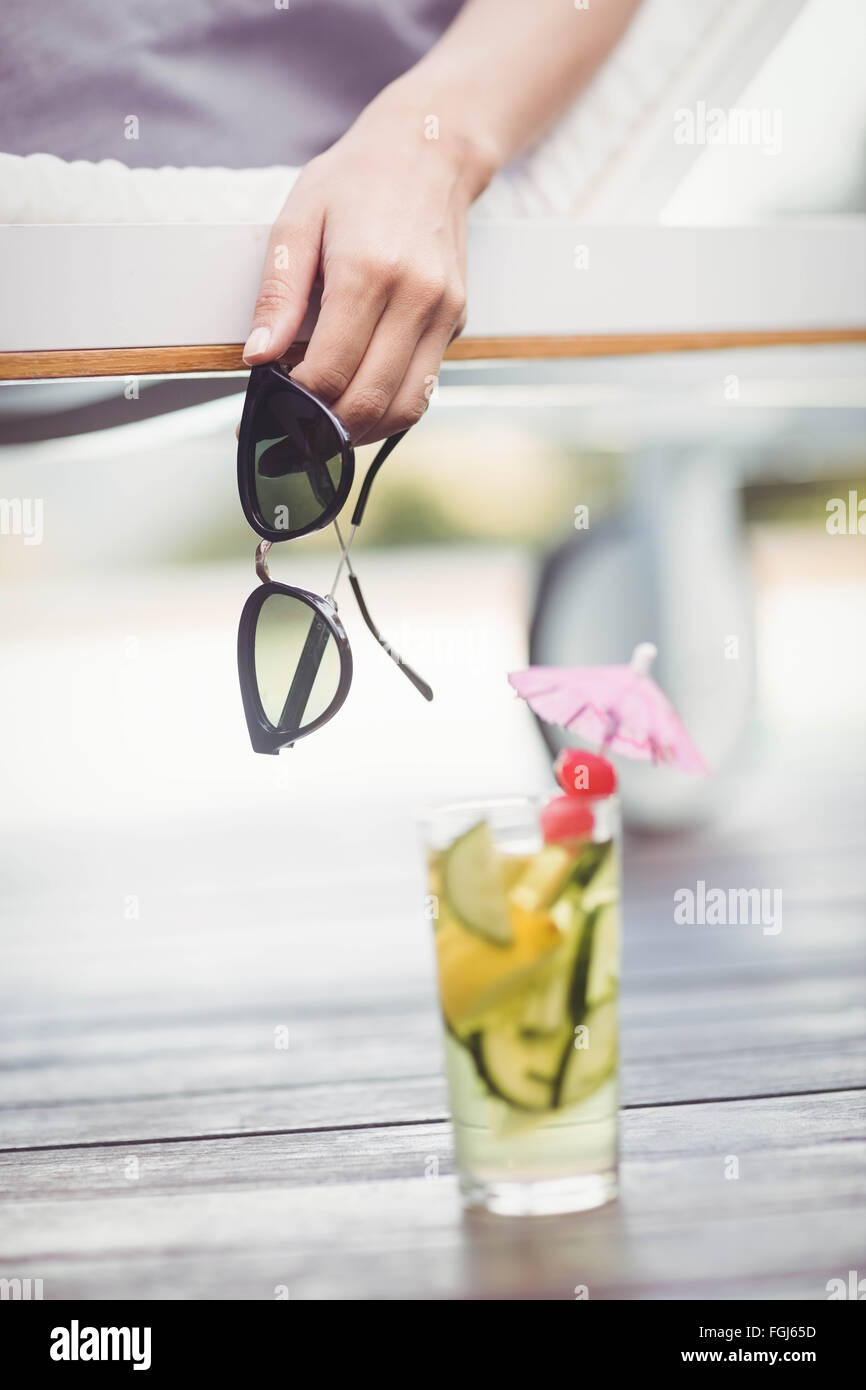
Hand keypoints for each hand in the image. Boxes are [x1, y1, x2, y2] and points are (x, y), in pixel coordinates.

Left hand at [243, 90, 492, 443]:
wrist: (430, 149)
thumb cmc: (357, 181)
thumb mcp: (298, 221)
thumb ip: (277, 294)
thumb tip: (258, 358)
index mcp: (369, 270)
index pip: (331, 371)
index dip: (296, 402)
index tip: (271, 406)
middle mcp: (415, 297)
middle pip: (369, 400)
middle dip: (326, 429)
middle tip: (294, 432)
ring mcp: (444, 312)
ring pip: (405, 407)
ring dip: (363, 431)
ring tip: (327, 429)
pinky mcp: (458, 321)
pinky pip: (425, 386)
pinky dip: (390, 408)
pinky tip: (361, 401)